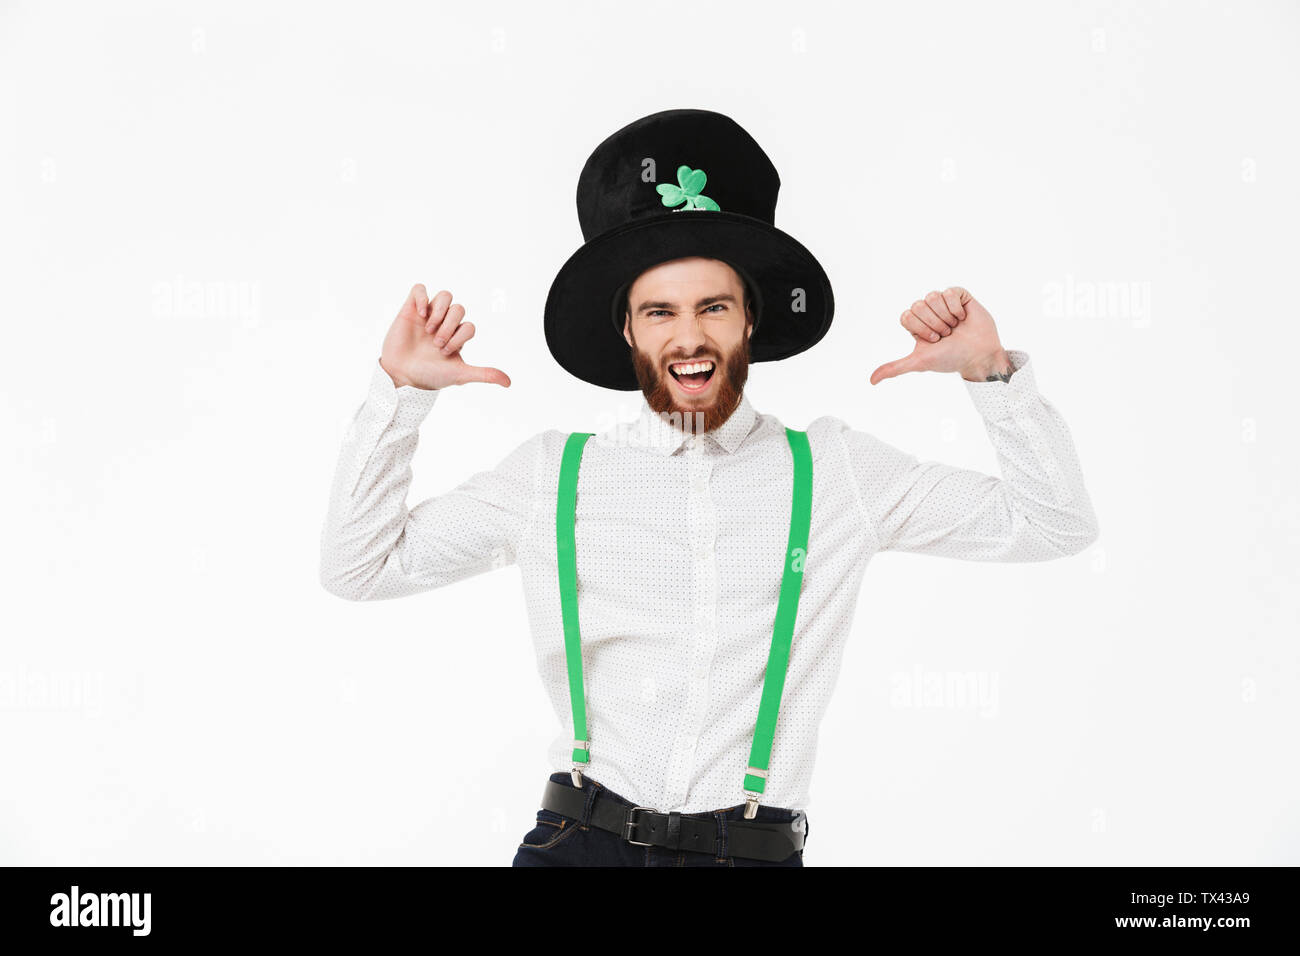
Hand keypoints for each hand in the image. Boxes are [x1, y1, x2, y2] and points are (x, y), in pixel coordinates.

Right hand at [379, 284, 510, 389]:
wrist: (401, 375)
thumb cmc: (430, 376)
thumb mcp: (460, 375)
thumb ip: (484, 374)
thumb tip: (509, 382)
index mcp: (457, 337)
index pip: (469, 326)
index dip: (460, 337)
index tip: (446, 351)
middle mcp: (444, 323)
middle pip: (459, 309)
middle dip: (450, 326)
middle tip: (437, 343)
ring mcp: (428, 315)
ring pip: (445, 296)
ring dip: (440, 312)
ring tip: (429, 329)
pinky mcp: (410, 309)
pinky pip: (419, 289)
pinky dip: (421, 298)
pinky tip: (419, 315)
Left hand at [869, 287, 1009, 385]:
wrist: (978, 355)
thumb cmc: (950, 359)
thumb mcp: (919, 362)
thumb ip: (895, 367)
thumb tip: (872, 381)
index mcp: (916, 324)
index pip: (907, 316)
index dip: (920, 328)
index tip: (932, 340)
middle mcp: (928, 311)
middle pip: (918, 305)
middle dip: (934, 323)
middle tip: (945, 334)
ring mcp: (943, 302)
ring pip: (933, 297)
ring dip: (945, 317)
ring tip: (955, 327)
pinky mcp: (958, 295)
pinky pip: (949, 292)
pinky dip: (957, 308)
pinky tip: (963, 317)